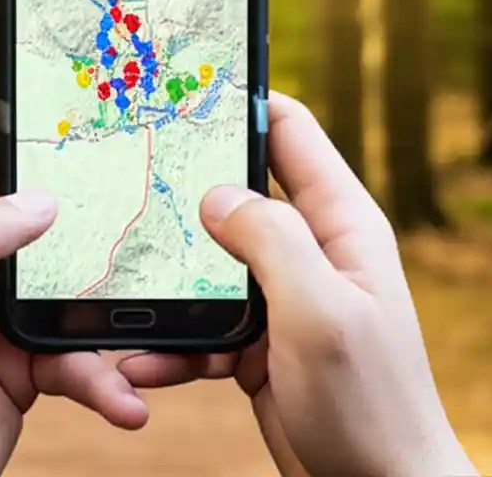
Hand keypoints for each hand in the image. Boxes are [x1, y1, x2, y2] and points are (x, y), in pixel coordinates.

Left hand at [0, 93, 147, 476]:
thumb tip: (43, 199)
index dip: (22, 102)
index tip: (83, 86)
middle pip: (46, 202)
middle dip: (97, 198)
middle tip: (153, 186)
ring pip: (78, 282)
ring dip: (114, 308)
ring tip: (147, 335)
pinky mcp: (26, 365)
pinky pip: (81, 357)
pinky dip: (106, 379)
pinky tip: (123, 403)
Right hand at [119, 93, 474, 476]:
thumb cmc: (369, 403)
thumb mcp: (321, 312)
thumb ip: (271, 241)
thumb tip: (216, 193)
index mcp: (341, 225)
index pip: (292, 133)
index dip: (244, 103)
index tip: (182, 88)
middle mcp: (311, 252)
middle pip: (237, 195)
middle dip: (184, 192)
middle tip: (124, 180)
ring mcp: (282, 299)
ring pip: (207, 265)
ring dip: (167, 283)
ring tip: (122, 299)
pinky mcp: (258, 344)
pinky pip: (201, 328)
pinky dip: (172, 346)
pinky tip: (143, 366)